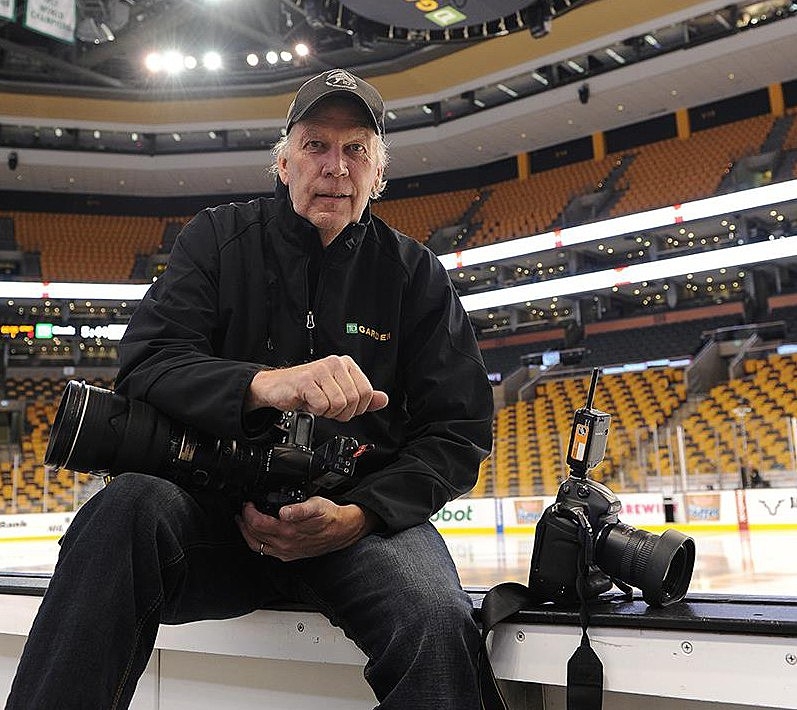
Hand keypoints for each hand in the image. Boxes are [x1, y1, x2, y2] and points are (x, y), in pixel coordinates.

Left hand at [236, 497, 377, 561]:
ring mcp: (286, 551)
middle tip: (243, 510)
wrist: (342, 531)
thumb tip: (284, 512)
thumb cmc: (329, 516)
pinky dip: (257, 542)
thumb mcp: (316, 506)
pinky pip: (266, 551)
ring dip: (247, 533)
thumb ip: (299, 509)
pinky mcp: (289, 555)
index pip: (258, 524)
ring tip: (243, 522)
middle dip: (244, 521)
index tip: (248, 503)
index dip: (249, 512)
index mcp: (288, 531)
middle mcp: (285, 544)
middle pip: (254, 535)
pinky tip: (258, 535)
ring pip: (257, 545)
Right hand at [245, 355, 388, 420]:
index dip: (357, 408)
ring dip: (327, 412)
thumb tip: (383, 399)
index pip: (367, 392)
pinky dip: (316, 411)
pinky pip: (322, 405)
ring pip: (339, 404)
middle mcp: (335, 363)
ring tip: (318, 403)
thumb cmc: (308, 389)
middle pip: (354, 400)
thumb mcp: (340, 393)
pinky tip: (309, 402)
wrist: (277, 387)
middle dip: (342, 412)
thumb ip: (363, 397)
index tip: (344, 408)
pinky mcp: (306, 380)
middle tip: (328, 407)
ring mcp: (320, 370)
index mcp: (346, 364)